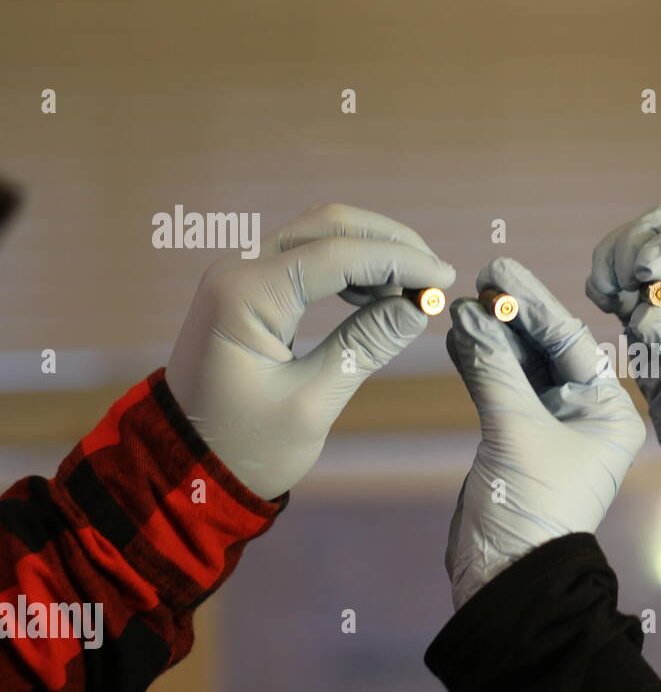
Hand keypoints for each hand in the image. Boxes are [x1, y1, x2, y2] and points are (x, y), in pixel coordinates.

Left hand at [166, 203, 454, 499]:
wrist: (184, 465)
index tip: (445, 278)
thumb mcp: (312, 404)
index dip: (398, 260)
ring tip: (416, 288)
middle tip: (437, 275)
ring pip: (320, 234)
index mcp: (245, 296)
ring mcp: (241, 274)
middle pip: (329, 226)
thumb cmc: (245, 446)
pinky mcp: (250, 288)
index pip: (336, 255)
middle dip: (389, 242)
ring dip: (373, 250)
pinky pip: (308, 257)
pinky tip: (380, 294)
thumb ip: (365, 346)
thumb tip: (418, 307)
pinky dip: (351, 266)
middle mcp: (237, 270)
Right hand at [445, 258, 645, 608]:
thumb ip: (492, 368)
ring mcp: (550, 427)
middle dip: (511, 315)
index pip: (572, 343)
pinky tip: (456, 335)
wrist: (507, 576)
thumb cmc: (531, 510)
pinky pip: (498, 388)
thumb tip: (466, 313)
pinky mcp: (516, 439)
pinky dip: (477, 363)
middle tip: (478, 277)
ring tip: (458, 303)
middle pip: (546, 349)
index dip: (533, 304)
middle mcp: (586, 416)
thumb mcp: (515, 431)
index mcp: (611, 414)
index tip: (500, 272)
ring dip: (489, 336)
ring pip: (519, 366)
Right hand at [585, 203, 660, 546]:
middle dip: (633, 244)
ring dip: (612, 262)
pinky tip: (602, 303)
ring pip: (633, 249)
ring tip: (605, 294)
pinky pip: (617, 284)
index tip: (644, 272)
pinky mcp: (646, 318)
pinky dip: (603, 285)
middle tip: (619, 279)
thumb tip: (641, 309)